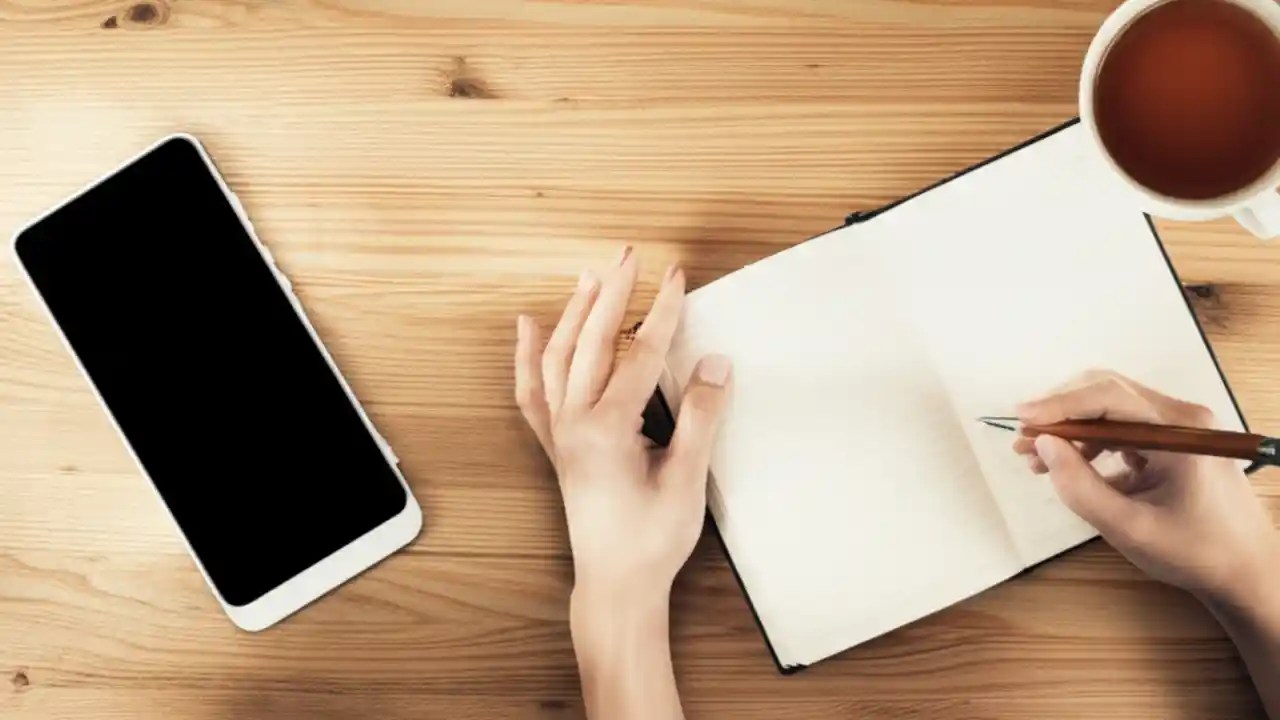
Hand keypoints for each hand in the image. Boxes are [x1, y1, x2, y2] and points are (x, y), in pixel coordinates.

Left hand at [513, 249, 731, 598]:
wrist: (615, 585)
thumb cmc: (648, 541)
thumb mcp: (686, 480)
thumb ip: (699, 419)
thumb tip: (714, 367)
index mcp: (606, 429)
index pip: (640, 355)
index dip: (664, 313)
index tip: (677, 278)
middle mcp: (574, 424)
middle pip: (593, 342)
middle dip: (614, 294)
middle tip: (631, 256)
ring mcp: (560, 433)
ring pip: (559, 358)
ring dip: (575, 313)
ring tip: (591, 277)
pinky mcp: (557, 446)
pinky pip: (533, 391)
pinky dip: (528, 357)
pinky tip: (529, 329)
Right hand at [1014, 370, 1277, 604]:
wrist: (1249, 572)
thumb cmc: (1196, 553)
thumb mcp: (1129, 527)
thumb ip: (1079, 487)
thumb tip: (1042, 445)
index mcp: (1179, 431)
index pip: (1108, 397)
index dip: (1058, 404)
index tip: (1020, 418)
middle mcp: (1182, 417)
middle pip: (1107, 394)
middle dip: (1060, 413)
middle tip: (1023, 439)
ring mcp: (1180, 428)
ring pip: (1112, 410)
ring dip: (1072, 429)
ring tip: (1037, 458)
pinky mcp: (1175, 442)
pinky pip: (1124, 428)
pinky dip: (1092, 442)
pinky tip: (1071, 468)